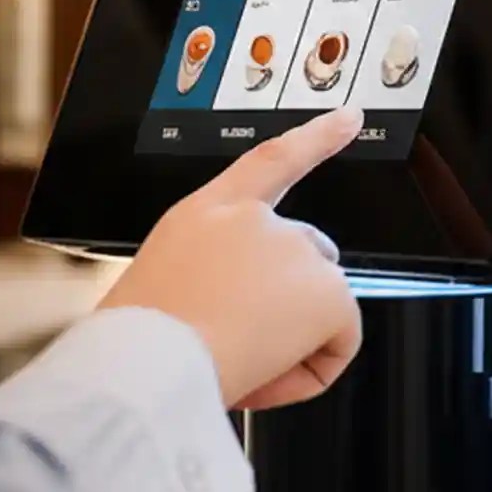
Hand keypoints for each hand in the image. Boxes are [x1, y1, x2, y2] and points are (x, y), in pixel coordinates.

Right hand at [98, 107, 364, 409]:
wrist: (145, 360)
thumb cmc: (139, 340)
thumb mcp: (164, 284)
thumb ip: (216, 275)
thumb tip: (257, 309)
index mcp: (208, 211)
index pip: (271, 161)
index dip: (316, 137)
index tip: (352, 117)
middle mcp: (257, 220)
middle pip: (307, 256)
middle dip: (290, 300)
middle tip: (238, 340)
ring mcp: (297, 251)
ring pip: (318, 308)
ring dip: (292, 340)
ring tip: (237, 360)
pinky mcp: (328, 292)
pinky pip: (340, 344)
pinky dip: (313, 370)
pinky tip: (269, 374)